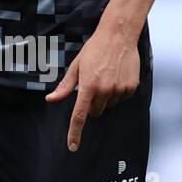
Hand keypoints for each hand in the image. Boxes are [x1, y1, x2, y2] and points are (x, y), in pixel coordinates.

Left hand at [45, 28, 140, 151]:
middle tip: (93, 85)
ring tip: (106, 76)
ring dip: (106, 97)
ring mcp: (119, 89)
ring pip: (109, 105)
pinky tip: (117, 76)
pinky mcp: (131, 87)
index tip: (72, 146)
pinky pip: (121, 98)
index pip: (79, 116)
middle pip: (95, 112)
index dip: (75, 133)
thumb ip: (65, 87)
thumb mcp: (76, 66)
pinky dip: (118, 91)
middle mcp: (104, 90)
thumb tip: (51, 99)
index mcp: (88, 86)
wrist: (119, 35)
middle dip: (92, 103)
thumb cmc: (95, 49)